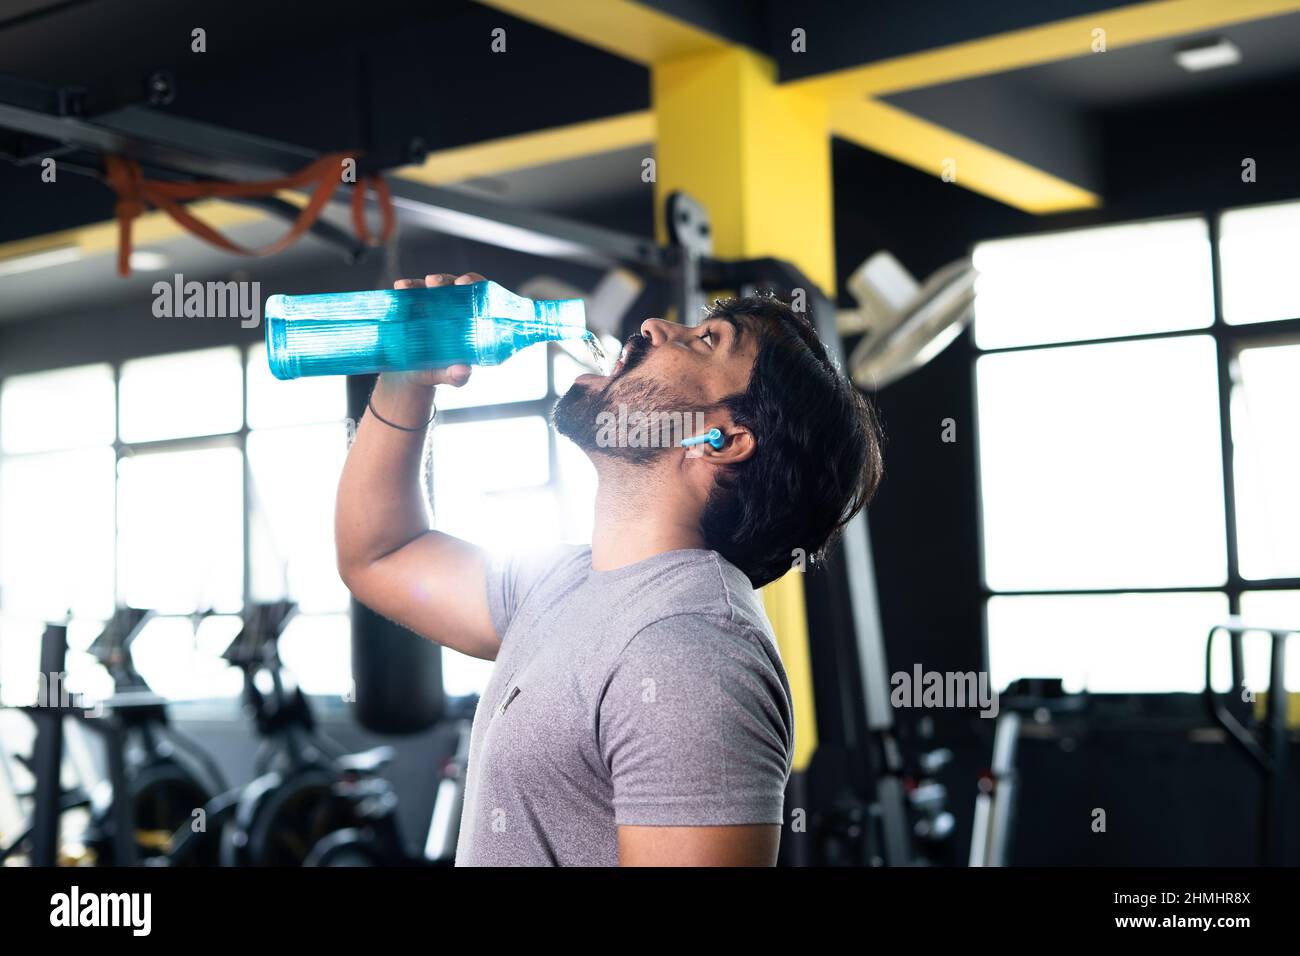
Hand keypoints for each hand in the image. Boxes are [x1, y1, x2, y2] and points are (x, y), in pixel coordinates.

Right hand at [387, 272, 485, 387]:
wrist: (405, 380)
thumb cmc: (435, 375)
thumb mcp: (446, 377)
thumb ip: (456, 376)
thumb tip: (464, 371)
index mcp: (467, 323)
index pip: (477, 295)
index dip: (475, 284)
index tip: (465, 282)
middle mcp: (450, 310)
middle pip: (452, 287)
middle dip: (444, 281)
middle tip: (435, 283)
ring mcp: (428, 308)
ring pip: (427, 288)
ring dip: (419, 284)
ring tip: (409, 286)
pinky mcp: (409, 310)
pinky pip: (408, 296)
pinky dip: (405, 289)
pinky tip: (400, 287)